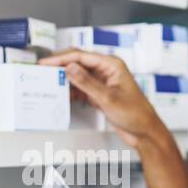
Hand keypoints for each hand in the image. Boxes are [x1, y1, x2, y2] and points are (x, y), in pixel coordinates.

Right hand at [41, 49, 165, 147]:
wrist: (144, 132)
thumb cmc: (135, 113)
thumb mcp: (107, 98)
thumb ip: (86, 82)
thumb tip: (69, 68)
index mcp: (111, 64)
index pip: (81, 56)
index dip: (61, 58)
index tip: (46, 62)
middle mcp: (107, 70)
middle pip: (78, 63)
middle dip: (60, 66)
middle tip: (43, 71)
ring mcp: (103, 82)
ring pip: (78, 75)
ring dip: (65, 79)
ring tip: (49, 82)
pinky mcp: (100, 93)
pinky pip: (82, 88)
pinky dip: (71, 91)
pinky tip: (62, 95)